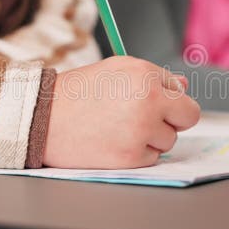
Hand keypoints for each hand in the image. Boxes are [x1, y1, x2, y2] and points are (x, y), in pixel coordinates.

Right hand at [43, 57, 200, 168]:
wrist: (41, 117)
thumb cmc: (78, 92)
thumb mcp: (116, 70)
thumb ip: (154, 77)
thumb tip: (185, 87)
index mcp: (146, 74)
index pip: (183, 95)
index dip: (168, 101)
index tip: (150, 104)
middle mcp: (149, 100)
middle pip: (187, 118)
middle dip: (170, 121)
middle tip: (141, 119)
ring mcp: (141, 130)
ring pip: (169, 140)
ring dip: (151, 138)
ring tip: (118, 127)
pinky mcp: (131, 156)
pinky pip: (152, 158)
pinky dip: (137, 154)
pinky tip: (113, 142)